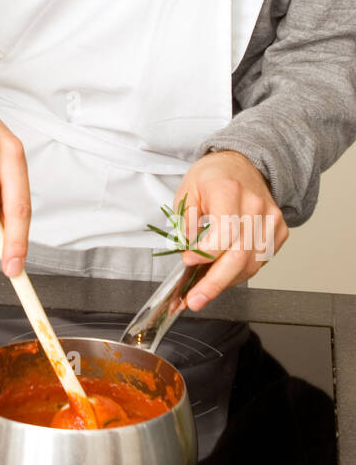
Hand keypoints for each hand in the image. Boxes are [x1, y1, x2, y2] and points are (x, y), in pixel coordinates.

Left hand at [172, 151, 287, 311]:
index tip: (187, 260)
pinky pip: (260, 262)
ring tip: (203, 291)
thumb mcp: (187, 189)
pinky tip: (223, 275)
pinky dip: (239, 273)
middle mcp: (256, 206)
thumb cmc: (214, 176)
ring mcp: (271, 220)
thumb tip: (187, 250)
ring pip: (251, 264)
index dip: (206, 254)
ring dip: (225, 282)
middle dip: (214, 284)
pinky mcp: (280, 231)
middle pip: (239, 256)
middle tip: (195, 301)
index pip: (225, 233)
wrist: (243, 163)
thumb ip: (185, 220)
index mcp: (229, 190)